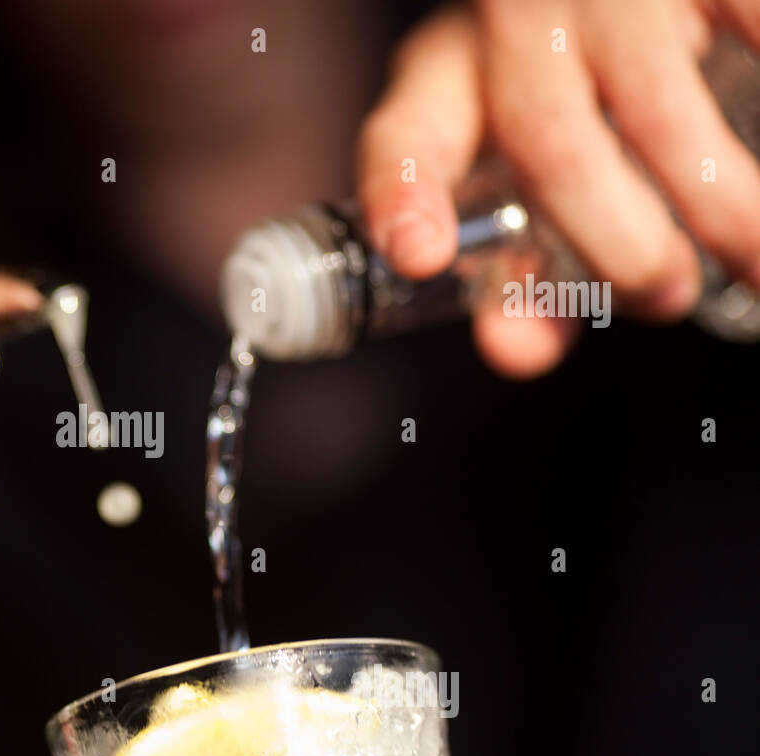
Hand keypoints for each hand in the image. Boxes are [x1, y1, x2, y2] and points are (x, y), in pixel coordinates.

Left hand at [357, 0, 759, 377]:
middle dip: (615, 246)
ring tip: (758, 268)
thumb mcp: (512, 158)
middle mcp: (515, 23)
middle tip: (662, 294)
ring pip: (660, 115)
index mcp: (446, 77)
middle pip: (550, 148)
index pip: (407, 135)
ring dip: (722, 211)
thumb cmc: (555, 79)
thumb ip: (517, 268)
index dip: (403, 195)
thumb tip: (515, 351)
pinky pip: (751, 32)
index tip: (419, 255)